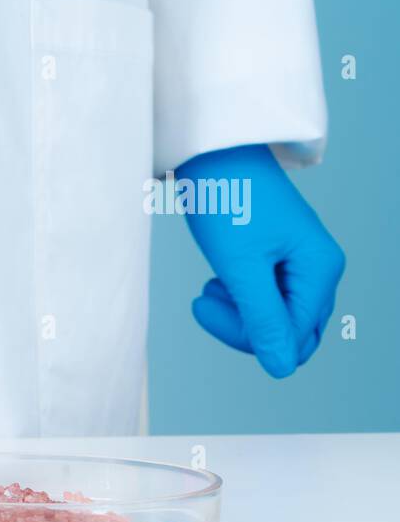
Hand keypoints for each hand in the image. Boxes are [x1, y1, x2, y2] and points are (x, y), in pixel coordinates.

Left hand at [178, 144, 344, 377]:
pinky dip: (238, 299)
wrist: (213, 153)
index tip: (201, 306)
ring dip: (238, 313)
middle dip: (245, 328)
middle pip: (290, 334)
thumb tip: (282, 368)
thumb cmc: (228, 201)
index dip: (248, 337)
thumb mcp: (241, 266)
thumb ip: (263, 318)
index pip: (294, 338)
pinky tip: (216, 283)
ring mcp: (301, 265)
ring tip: (207, 288)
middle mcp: (320, 269)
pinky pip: (265, 300)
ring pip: (275, 319)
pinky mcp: (279, 260)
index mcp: (321, 270)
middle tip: (203, 300)